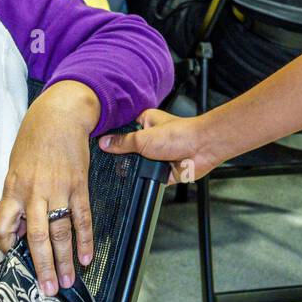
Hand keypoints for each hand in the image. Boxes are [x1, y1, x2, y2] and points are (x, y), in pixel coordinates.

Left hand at [0, 81, 98, 296]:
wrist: (58, 116)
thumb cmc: (33, 140)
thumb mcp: (15, 167)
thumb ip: (16, 197)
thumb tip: (21, 227)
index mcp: (13, 188)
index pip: (3, 226)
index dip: (6, 244)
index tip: (12, 255)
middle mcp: (34, 192)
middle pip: (36, 237)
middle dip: (42, 266)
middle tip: (47, 288)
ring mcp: (58, 189)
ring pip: (61, 232)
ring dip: (65, 259)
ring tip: (68, 279)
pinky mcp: (78, 185)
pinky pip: (82, 217)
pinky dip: (85, 239)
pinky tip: (87, 255)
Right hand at [99, 108, 223, 184]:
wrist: (202, 148)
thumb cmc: (179, 134)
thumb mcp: (143, 138)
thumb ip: (122, 142)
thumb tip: (104, 142)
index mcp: (146, 122)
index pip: (123, 130)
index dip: (113, 138)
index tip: (99, 146)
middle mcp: (152, 137)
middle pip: (130, 150)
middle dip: (125, 157)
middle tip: (114, 162)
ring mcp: (158, 155)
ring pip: (139, 166)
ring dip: (138, 169)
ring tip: (131, 170)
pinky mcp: (165, 171)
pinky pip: (150, 178)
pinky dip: (148, 180)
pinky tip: (144, 179)